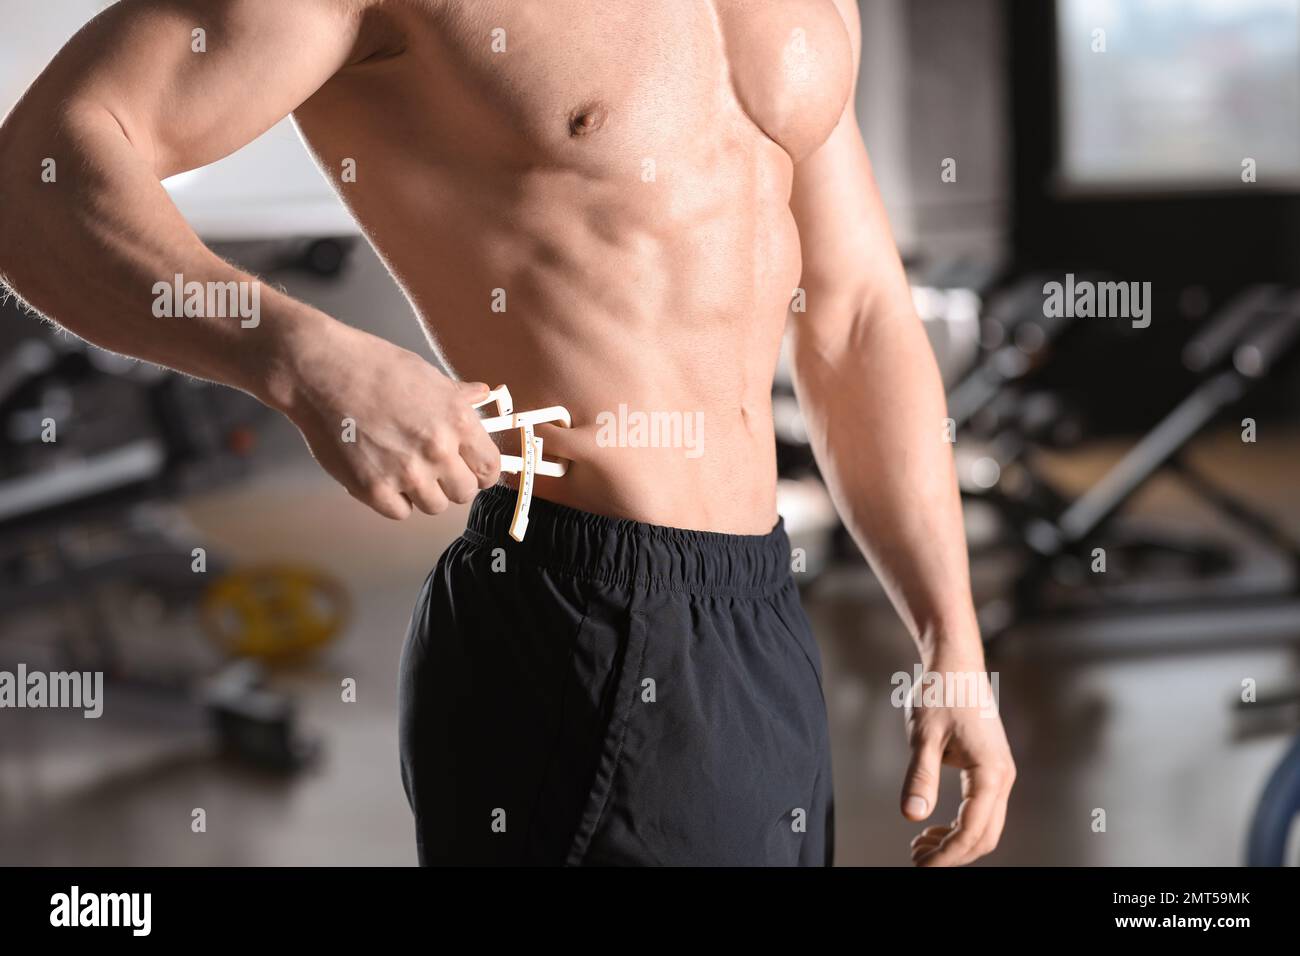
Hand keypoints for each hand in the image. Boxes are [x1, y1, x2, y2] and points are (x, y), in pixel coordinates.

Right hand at [273, 321, 500, 518]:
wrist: (321, 373)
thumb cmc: (373, 366)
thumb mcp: (426, 374)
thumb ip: (457, 396)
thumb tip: (482, 394)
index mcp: (458, 421)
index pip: (490, 468)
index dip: (481, 472)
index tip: (471, 471)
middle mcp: (438, 450)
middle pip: (464, 493)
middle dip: (452, 484)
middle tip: (433, 470)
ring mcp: (407, 473)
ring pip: (434, 506)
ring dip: (423, 493)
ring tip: (404, 470)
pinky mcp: (374, 489)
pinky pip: (400, 512)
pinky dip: (393, 500)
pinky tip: (383, 476)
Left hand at [899, 659, 1014, 865]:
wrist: (955, 665)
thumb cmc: (941, 693)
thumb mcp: (924, 736)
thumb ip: (920, 776)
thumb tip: (911, 815)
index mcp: (990, 772)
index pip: (972, 830)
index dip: (946, 855)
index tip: (920, 866)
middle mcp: (1002, 777)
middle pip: (984, 836)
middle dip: (952, 854)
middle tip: (917, 860)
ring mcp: (999, 774)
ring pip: (984, 826)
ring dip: (955, 842)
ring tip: (919, 847)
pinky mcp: (990, 770)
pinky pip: (980, 810)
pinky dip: (958, 826)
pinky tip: (931, 828)